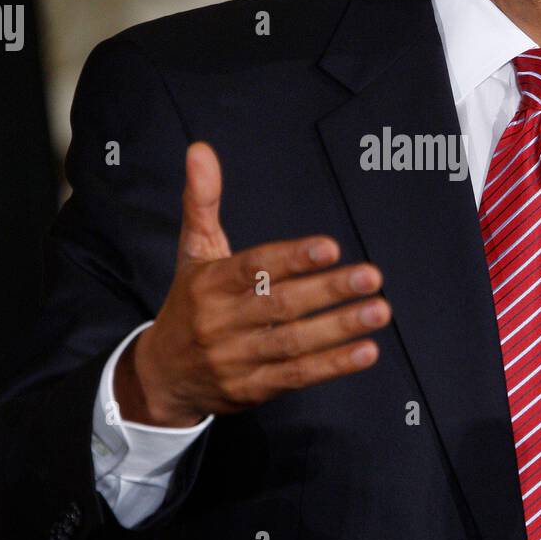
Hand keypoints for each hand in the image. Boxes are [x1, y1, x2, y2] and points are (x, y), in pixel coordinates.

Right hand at [114, 141, 390, 424]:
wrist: (162, 377)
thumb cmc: (189, 304)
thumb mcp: (193, 251)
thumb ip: (202, 200)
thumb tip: (200, 149)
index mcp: (209, 283)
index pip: (254, 268)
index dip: (293, 258)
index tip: (330, 247)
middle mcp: (221, 321)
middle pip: (280, 305)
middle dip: (329, 290)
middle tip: (371, 276)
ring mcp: (236, 359)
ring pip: (293, 342)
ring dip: (340, 328)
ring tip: (378, 310)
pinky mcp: (252, 390)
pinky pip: (296, 376)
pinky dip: (333, 365)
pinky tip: (365, 351)